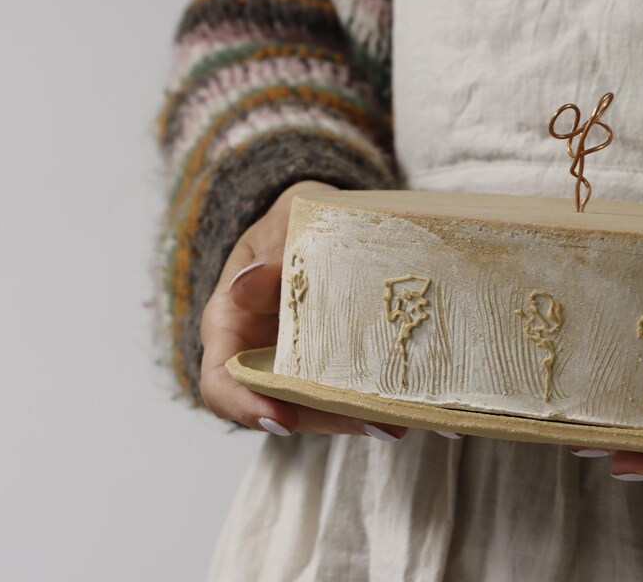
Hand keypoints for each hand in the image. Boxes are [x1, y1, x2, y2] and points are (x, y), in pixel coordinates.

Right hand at [199, 180, 406, 439]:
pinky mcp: (336, 367)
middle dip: (329, 419)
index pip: (221, 381)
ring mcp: (299, 366)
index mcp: (230, 325)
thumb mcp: (279, 226)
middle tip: (378, 422)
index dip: (245, 405)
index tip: (281, 417)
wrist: (320, 220)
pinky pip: (353, 391)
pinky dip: (382, 401)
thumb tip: (247, 285)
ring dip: (363, 416)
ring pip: (323, 407)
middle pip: (283, 405)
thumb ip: (269, 254)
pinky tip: (420, 408)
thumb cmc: (290, 222)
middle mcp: (261, 356)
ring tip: (406, 419)